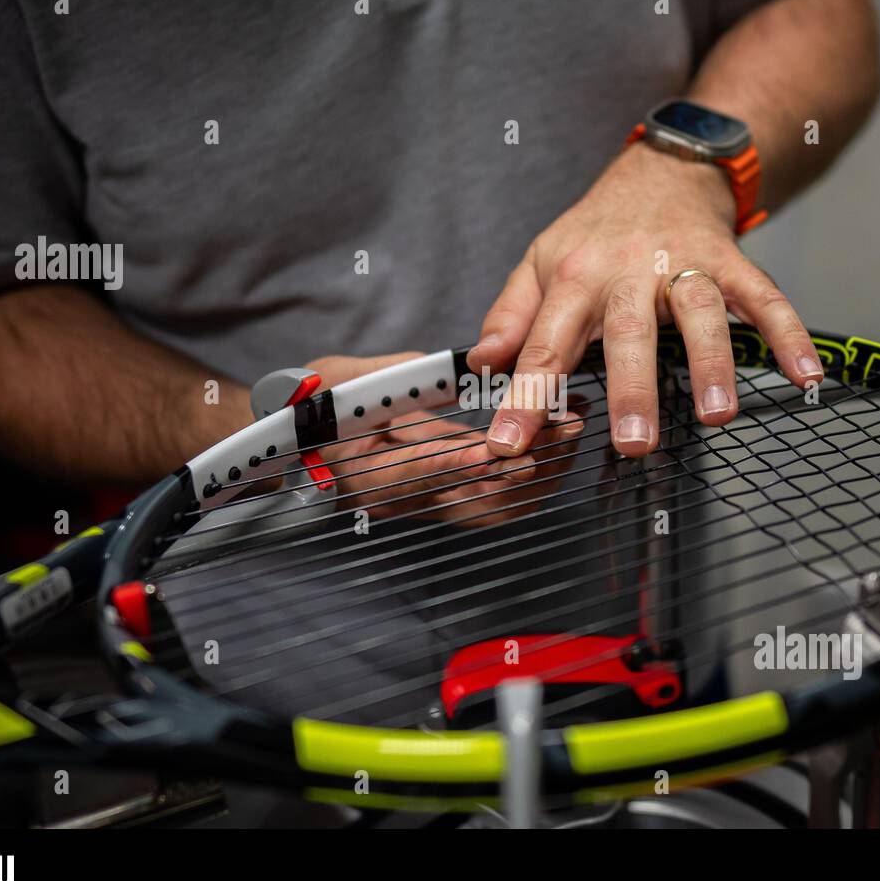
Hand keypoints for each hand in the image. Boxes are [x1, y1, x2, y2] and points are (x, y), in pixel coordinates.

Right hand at [306, 353, 586, 525]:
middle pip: (475, 502)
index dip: (458, 466)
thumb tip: (454, 375)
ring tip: (571, 429)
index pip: (419, 475)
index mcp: (369, 475)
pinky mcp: (451, 496)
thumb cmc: (323, 404)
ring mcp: (430, 502)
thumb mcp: (349, 380)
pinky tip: (558, 441)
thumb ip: (400, 380)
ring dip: (541, 471)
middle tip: (562, 430)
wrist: (308, 432)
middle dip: (525, 467)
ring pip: (497, 506)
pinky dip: (534, 472)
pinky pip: (500, 497)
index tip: (494, 452)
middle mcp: (404, 500)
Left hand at [468, 142, 823, 459]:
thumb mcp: (539, 262)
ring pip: (701, 313)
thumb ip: (510, 316)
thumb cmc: (597, 230)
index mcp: (575, 277)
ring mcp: (685, 264)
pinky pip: (765, 298)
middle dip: (632, 389)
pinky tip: (805, 373)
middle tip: (631, 444)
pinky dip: (788, 334)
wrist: (662, 170)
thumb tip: (482, 364)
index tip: (510, 446)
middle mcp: (629, 271)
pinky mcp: (731, 262)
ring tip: (718, 415)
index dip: (524, 400)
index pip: (544, 346)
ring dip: (712, 363)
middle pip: (629, 332)